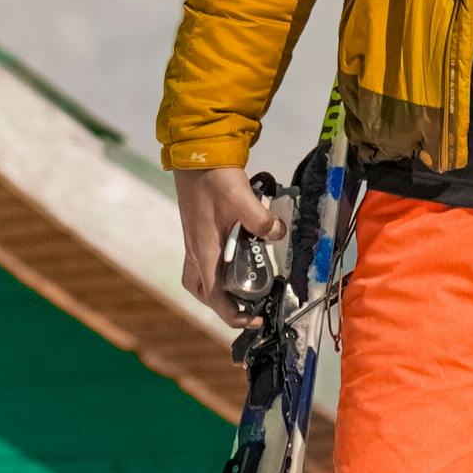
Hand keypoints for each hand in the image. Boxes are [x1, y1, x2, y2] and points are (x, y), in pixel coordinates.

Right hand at [174, 165, 280, 326]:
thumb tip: (278, 234)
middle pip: (202, 291)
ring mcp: (195, 240)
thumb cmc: (215, 178)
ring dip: (218, 286)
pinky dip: (220, 266)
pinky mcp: (199, 229)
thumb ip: (261, 220)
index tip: (254, 319)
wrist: (196, 153)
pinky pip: (206, 258)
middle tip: (247, 304)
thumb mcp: (241, 199)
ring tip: (245, 283)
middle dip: (221, 304)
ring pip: (200, 276)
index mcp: (205, 251)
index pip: (214, 295)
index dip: (233, 314)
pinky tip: (241, 253)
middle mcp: (196, 250)